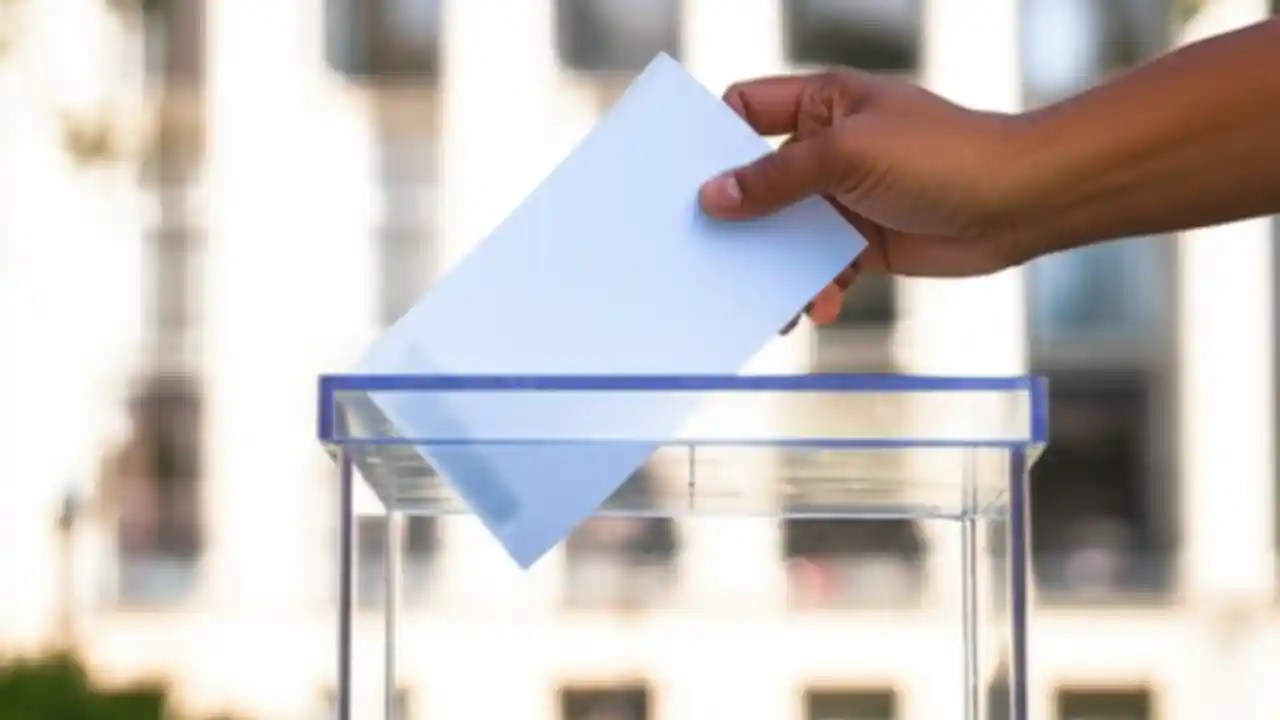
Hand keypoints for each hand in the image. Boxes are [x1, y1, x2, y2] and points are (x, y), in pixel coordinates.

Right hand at [698, 70, 1033, 327]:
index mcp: (821, 104)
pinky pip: (818, 268)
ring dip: (775, 266)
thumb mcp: (846, 157)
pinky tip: (819, 307)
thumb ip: (775, 180)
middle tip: (703, 249)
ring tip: (765, 300)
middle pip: (757, 180)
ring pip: (785, 233)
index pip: (746, 109)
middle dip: (737, 218)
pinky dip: (814, 289)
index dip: (712, 138)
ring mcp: (844, 197)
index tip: (683, 178)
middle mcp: (827, 147)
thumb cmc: (943, 156)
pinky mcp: (862, 242)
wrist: (1020, 204)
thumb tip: (713, 198)